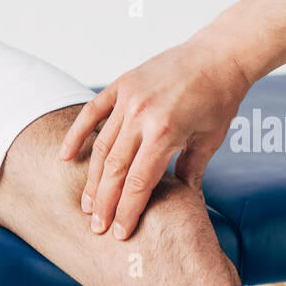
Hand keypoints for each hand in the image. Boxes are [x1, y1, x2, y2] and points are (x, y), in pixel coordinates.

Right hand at [57, 36, 252, 240]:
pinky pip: (92, 112)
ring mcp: (129, 98)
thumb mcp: (210, 139)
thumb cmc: (220, 98)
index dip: (127, 210)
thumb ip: (191, 171)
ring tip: (87, 204)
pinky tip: (65, 157)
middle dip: (105, 202)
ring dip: (92, 178)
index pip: (139, 183)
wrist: (220, 53)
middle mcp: (142, 116)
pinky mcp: (122, 85)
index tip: (119, 232)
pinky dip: (76, 134)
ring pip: (101, 147)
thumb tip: (186, 202)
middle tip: (97, 226)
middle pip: (115, 170)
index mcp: (166, 132)